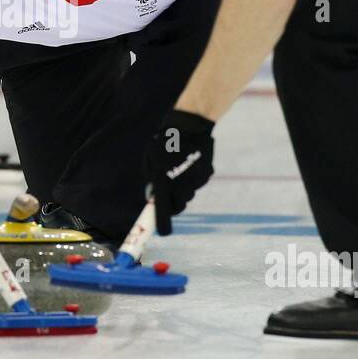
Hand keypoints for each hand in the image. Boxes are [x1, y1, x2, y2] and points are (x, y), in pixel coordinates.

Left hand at [145, 109, 214, 234]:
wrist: (190, 126)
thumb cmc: (163, 142)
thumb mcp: (150, 160)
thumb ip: (151, 180)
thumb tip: (152, 197)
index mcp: (165, 183)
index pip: (164, 211)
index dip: (163, 224)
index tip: (163, 232)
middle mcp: (182, 186)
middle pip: (179, 206)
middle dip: (174, 203)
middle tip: (169, 192)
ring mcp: (197, 181)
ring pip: (189, 193)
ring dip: (183, 188)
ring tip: (178, 167)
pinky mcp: (207, 175)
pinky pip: (198, 183)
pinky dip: (193, 178)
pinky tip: (189, 162)